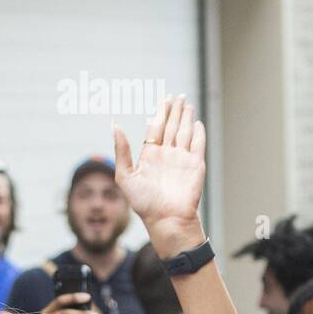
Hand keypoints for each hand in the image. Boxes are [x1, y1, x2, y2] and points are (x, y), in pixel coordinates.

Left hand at [113, 95, 205, 248]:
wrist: (166, 218)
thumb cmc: (143, 202)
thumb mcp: (125, 175)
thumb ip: (122, 150)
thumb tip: (114, 125)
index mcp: (150, 156)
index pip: (156, 129)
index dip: (159, 113)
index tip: (163, 100)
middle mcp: (166, 155)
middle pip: (171, 127)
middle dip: (174, 111)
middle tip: (177, 96)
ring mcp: (182, 159)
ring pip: (185, 132)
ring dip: (186, 117)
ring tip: (187, 103)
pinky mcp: (195, 165)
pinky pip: (198, 145)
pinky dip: (198, 133)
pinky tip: (197, 122)